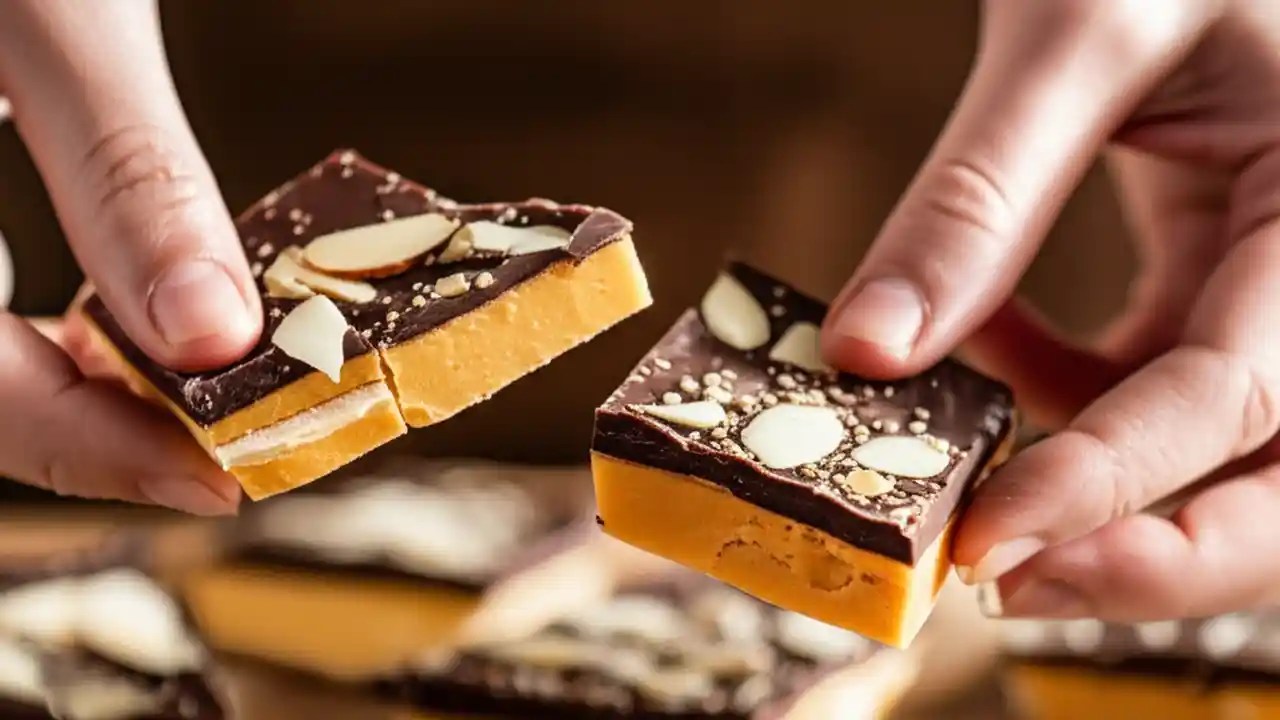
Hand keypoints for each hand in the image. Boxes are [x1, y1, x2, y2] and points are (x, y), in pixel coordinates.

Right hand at [0, 0, 260, 513]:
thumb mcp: (48, 10)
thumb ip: (123, 172)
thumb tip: (215, 336)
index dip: (98, 454)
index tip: (232, 476)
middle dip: (101, 431)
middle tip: (237, 445)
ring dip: (80, 389)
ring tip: (202, 399)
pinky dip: (48, 328)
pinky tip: (125, 321)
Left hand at [821, 0, 1279, 619]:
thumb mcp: (1082, 32)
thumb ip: (980, 196)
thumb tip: (867, 352)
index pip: (1243, 397)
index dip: (1115, 486)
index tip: (988, 545)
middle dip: (1149, 553)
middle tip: (1000, 582)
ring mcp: (1270, 289)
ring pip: (1214, 453)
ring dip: (1090, 484)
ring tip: (965, 481)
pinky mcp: (1213, 283)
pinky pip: (1149, 385)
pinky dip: (1060, 390)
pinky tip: (982, 340)